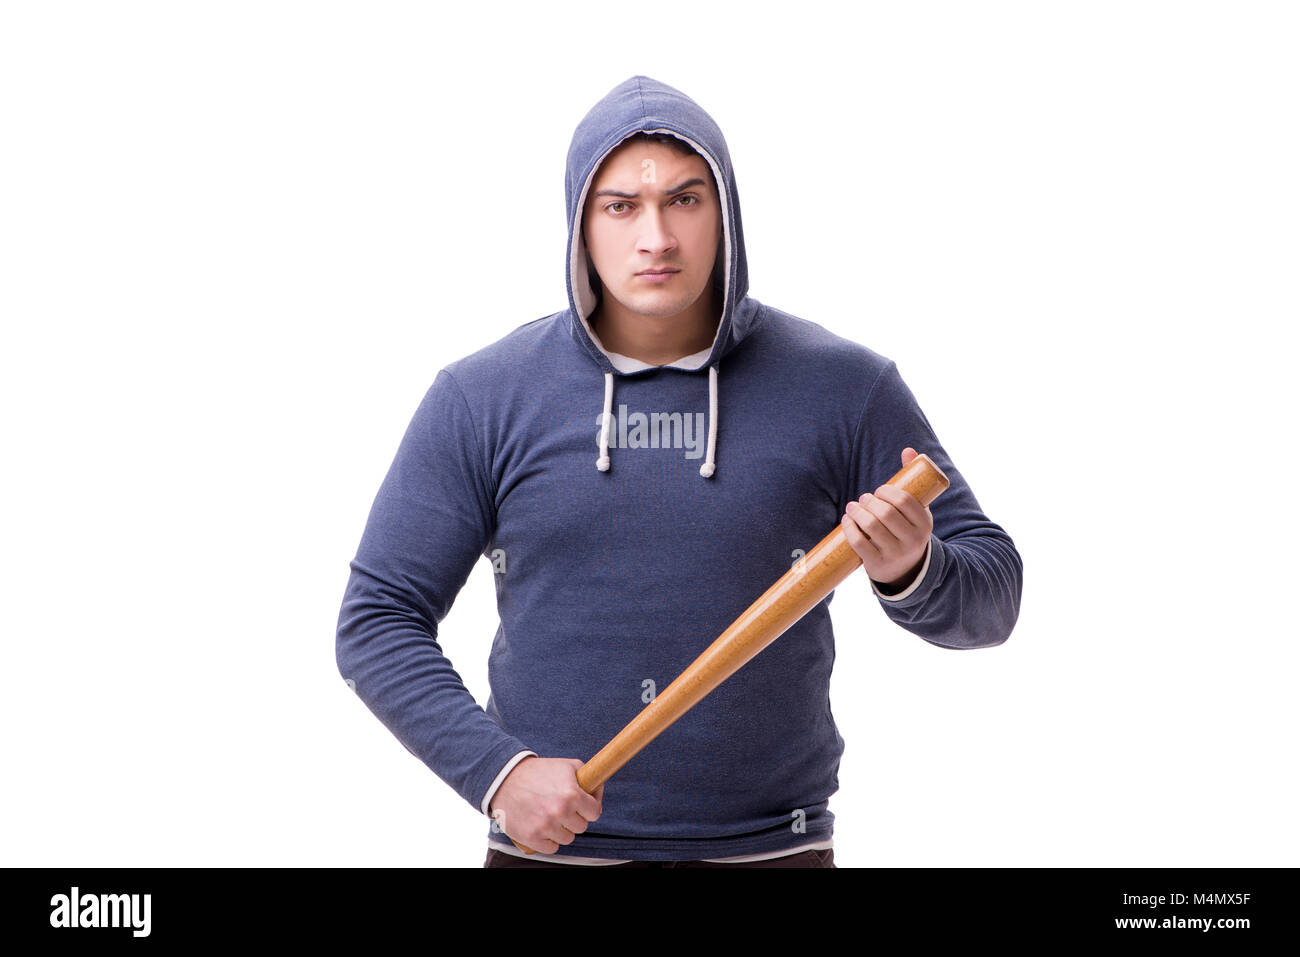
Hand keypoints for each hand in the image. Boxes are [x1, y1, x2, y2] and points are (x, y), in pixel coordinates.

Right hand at [487, 756, 603, 853]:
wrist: (505, 779)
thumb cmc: (539, 772)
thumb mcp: (567, 766)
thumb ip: (588, 777)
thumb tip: (598, 791)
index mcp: (571, 794)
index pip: (595, 813)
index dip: (589, 807)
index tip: (582, 805)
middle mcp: (559, 812)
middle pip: (581, 827)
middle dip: (574, 818)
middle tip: (562, 807)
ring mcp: (545, 827)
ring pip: (567, 838)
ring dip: (562, 829)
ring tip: (550, 815)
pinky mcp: (531, 838)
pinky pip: (552, 848)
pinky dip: (549, 840)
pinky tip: (542, 825)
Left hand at [841, 447, 933, 591]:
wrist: (907, 569)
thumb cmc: (908, 530)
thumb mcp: (917, 510)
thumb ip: (913, 481)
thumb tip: (908, 450)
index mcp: (925, 523)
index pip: (904, 501)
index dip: (887, 492)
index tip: (879, 491)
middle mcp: (913, 540)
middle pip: (885, 513)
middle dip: (869, 501)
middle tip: (863, 498)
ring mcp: (895, 553)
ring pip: (871, 527)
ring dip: (857, 512)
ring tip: (852, 506)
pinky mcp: (878, 564)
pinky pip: (859, 543)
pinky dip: (849, 528)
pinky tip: (846, 520)